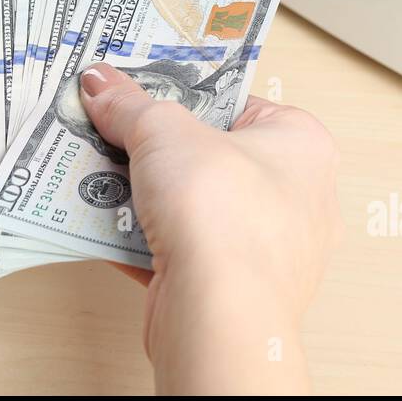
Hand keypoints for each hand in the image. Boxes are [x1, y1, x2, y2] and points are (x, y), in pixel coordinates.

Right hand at [78, 62, 341, 394]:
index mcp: (303, 145)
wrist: (218, 316)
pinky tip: (100, 225)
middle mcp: (296, 198)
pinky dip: (140, 239)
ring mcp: (266, 250)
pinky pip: (179, 251)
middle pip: (210, 156)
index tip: (142, 91)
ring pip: (192, 208)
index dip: (186, 95)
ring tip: (98, 175)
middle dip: (156, 150)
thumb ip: (130, 105)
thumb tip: (102, 84)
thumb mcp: (163, 131)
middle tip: (113, 132)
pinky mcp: (231, 290)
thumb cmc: (223, 215)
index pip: (239, 104)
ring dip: (143, 196)